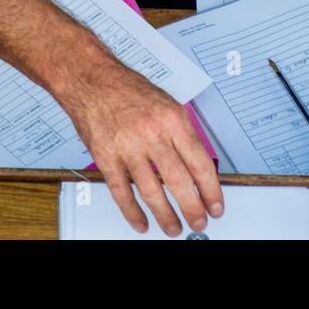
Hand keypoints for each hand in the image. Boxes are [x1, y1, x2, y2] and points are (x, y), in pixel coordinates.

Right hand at [63, 53, 223, 235]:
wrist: (92, 79)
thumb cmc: (129, 90)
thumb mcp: (167, 104)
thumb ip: (183, 133)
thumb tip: (199, 166)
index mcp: (173, 120)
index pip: (200, 163)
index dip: (211, 190)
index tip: (215, 205)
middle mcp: (152, 134)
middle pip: (178, 181)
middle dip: (193, 208)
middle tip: (199, 223)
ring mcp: (128, 147)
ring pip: (151, 191)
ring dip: (165, 215)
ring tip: (174, 228)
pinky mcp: (106, 157)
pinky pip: (122, 192)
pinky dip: (132, 212)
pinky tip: (141, 223)